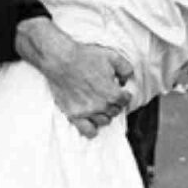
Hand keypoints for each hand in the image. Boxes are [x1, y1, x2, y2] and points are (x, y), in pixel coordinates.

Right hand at [16, 18, 133, 137]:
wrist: (61, 60)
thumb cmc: (85, 57)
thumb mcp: (112, 56)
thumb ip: (125, 69)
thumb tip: (127, 80)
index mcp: (112, 93)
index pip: (125, 100)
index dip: (124, 94)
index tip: (121, 91)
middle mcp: (101, 106)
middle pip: (115, 111)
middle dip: (115, 103)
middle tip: (109, 96)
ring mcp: (87, 112)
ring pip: (104, 121)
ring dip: (105, 114)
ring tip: (100, 105)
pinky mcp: (74, 114)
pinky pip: (87, 131)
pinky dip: (92, 129)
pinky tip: (92, 121)